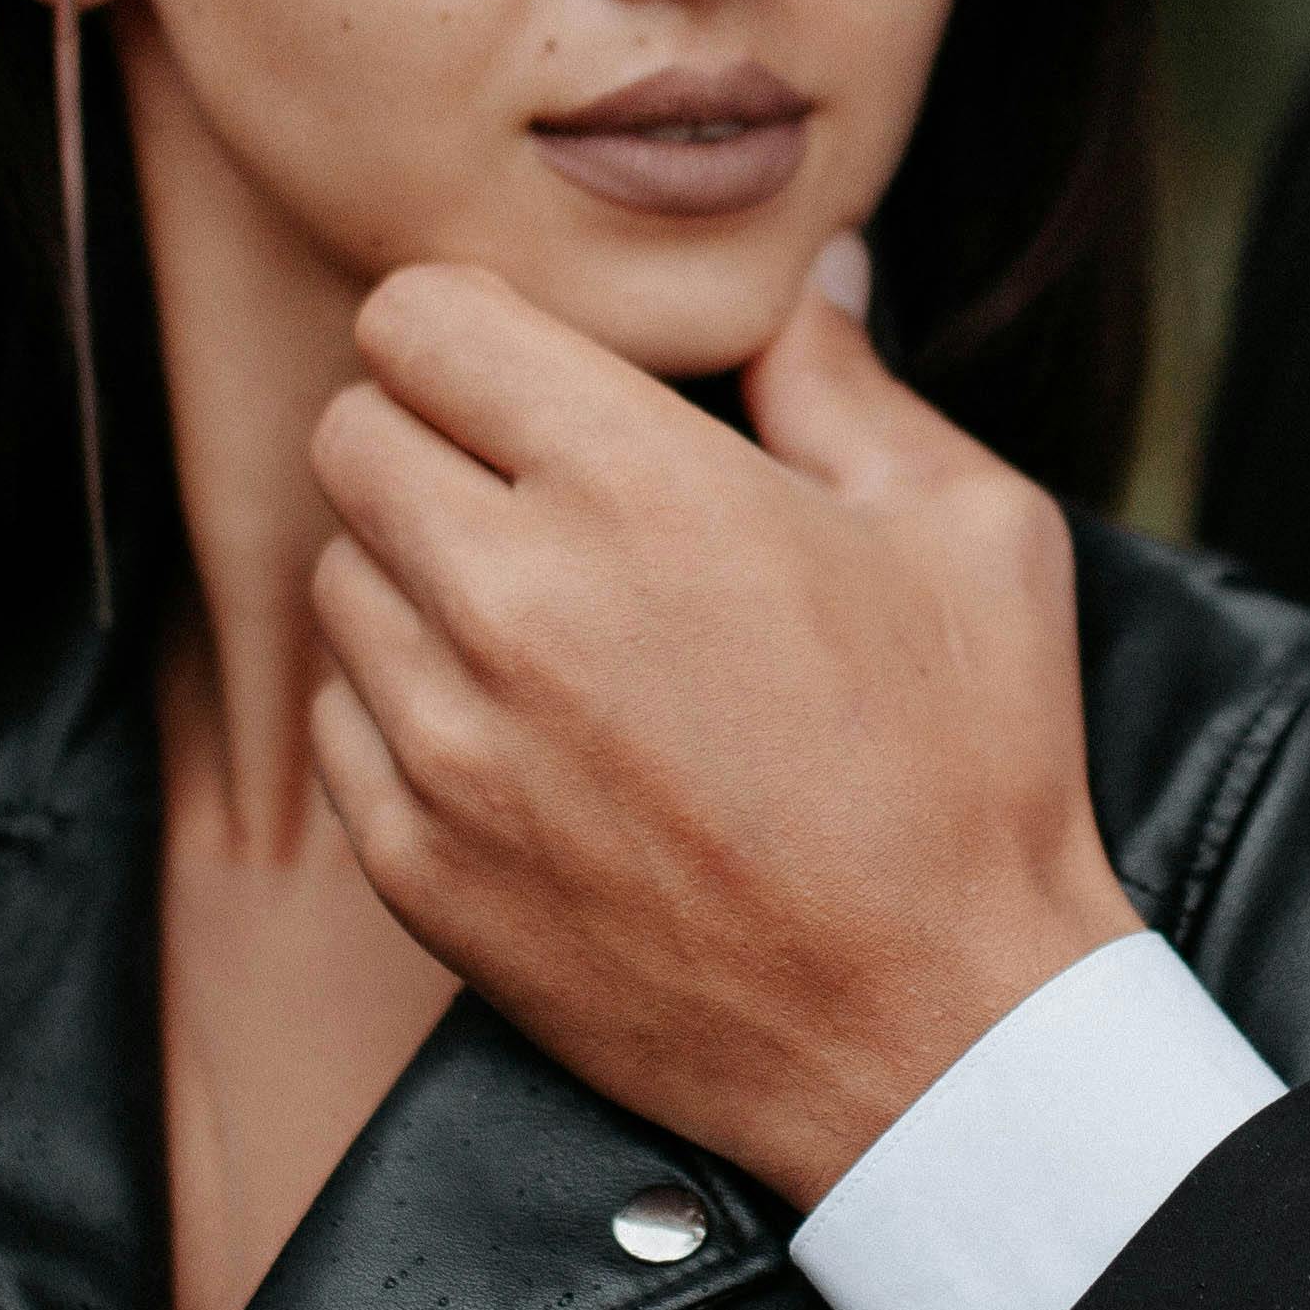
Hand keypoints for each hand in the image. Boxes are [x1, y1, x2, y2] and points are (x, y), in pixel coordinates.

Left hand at [304, 254, 1142, 1200]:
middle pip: (350, 434)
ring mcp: (450, 746)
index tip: (532, 373)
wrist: (939, 1037)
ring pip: (335, 579)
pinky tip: (524, 732)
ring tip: (544, 620)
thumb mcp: (971, 532)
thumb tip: (802, 272)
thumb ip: (847, 381)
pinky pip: (340, 722)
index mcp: (640, 487)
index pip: (419, 319)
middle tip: (534, 486)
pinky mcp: (419, 867)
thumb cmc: (973, 772)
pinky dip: (407, 709)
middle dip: (434, 436)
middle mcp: (513, 602)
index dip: (475, 330)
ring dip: (416, 575)